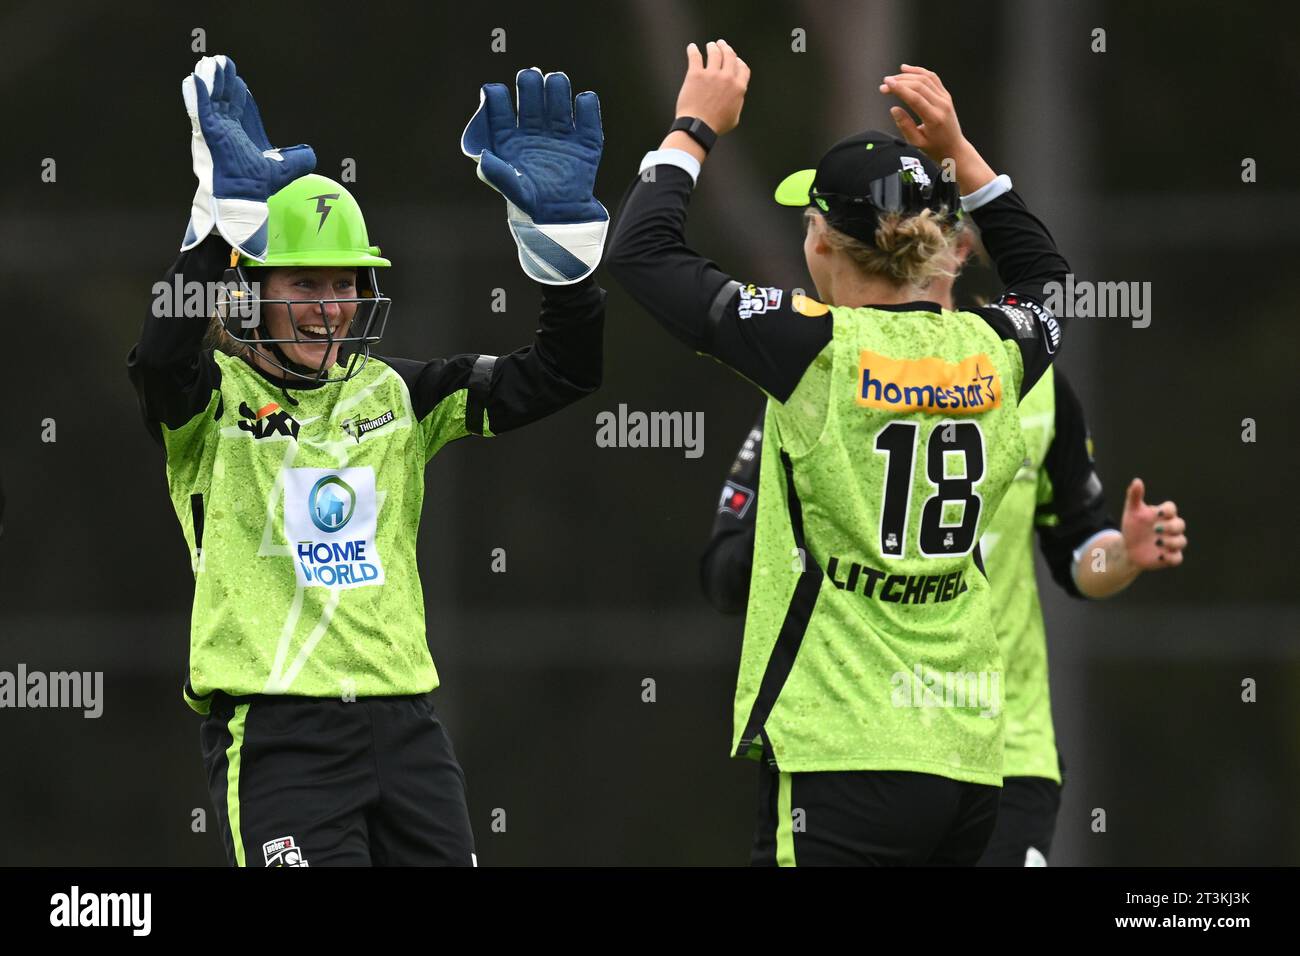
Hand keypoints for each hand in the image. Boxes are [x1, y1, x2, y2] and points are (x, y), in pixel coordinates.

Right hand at [180, 55, 315, 258]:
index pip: (239, 111)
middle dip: (224, 82)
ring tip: (212, 62)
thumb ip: (299, 160)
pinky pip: (201, 108)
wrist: (245, 196)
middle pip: (224, 100)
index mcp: (240, 138)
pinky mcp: (208, 131)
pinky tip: (198, 77)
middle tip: (224, 63)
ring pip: (212, 99)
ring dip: (212, 80)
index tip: (239, 82)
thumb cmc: (258, 186)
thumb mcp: (285, 169)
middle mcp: (226, 133)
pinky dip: (199, 92)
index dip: (239, 95)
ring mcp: (215, 131)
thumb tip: (310, 153)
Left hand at [461, 68, 606, 283]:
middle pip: (530, 95)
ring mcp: (559, 134)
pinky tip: (584, 99)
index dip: (496, 97)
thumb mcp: (513, 190)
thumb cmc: (532, 205)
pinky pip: (588, 117)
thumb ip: (497, 173)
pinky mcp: (585, 142)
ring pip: (557, 98)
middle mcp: (533, 130)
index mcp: (510, 139)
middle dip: (530, 83)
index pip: (499, 109)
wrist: (563, 220)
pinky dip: (587, 105)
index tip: (495, 91)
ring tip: (556, 82)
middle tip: (531, 77)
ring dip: (556, 86)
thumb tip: (482, 157)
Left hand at [674, 40, 749, 135]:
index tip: (735, 59)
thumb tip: (737, 96)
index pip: (742, 67)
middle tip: (721, 44)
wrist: (698, 127)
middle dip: (726, 48)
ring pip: (714, 53)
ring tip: (710, 46)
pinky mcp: (695, 74)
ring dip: (713, 47)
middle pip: (729, 55)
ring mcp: (711, 75)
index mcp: (738, 87)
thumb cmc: (716, 126)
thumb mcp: (734, 117)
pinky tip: (692, 47)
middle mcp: (727, 78)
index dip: (739, 61)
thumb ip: (737, 103)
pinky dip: (693, 50)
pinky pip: (695, 56)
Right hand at [879, 64, 992, 195]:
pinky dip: (919, 71)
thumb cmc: (935, 149)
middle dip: (899, 82)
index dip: (899, 89)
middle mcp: (942, 105)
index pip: (915, 98)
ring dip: (907, 76)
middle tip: (884, 85)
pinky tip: (906, 69)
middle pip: (919, 85)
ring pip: (925, 78)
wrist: (954, 148)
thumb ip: (905, 126)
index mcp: (934, 118)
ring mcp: (945, 98)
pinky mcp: (945, 95)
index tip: (886, 84)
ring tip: (892, 78)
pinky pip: (932, 78)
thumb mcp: (917, 143)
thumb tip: (893, 108)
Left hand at [1121, 477, 1186, 568]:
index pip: (1171, 509)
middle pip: (1180, 525)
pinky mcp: (1170, 557)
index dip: (1167, 510)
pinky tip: (1160, 556)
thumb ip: (1134, 496)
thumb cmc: (1133, 527)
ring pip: (1182, 541)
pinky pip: (1177, 558)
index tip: (1158, 513)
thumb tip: (1137, 480)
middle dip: (1171, 527)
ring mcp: (1172, 543)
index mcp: (1163, 515)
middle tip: (1156, 529)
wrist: (1128, 548)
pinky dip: (1171, 557)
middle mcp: (1170, 528)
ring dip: (1172, 542)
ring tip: (1157, 543)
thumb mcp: (1131, 512)